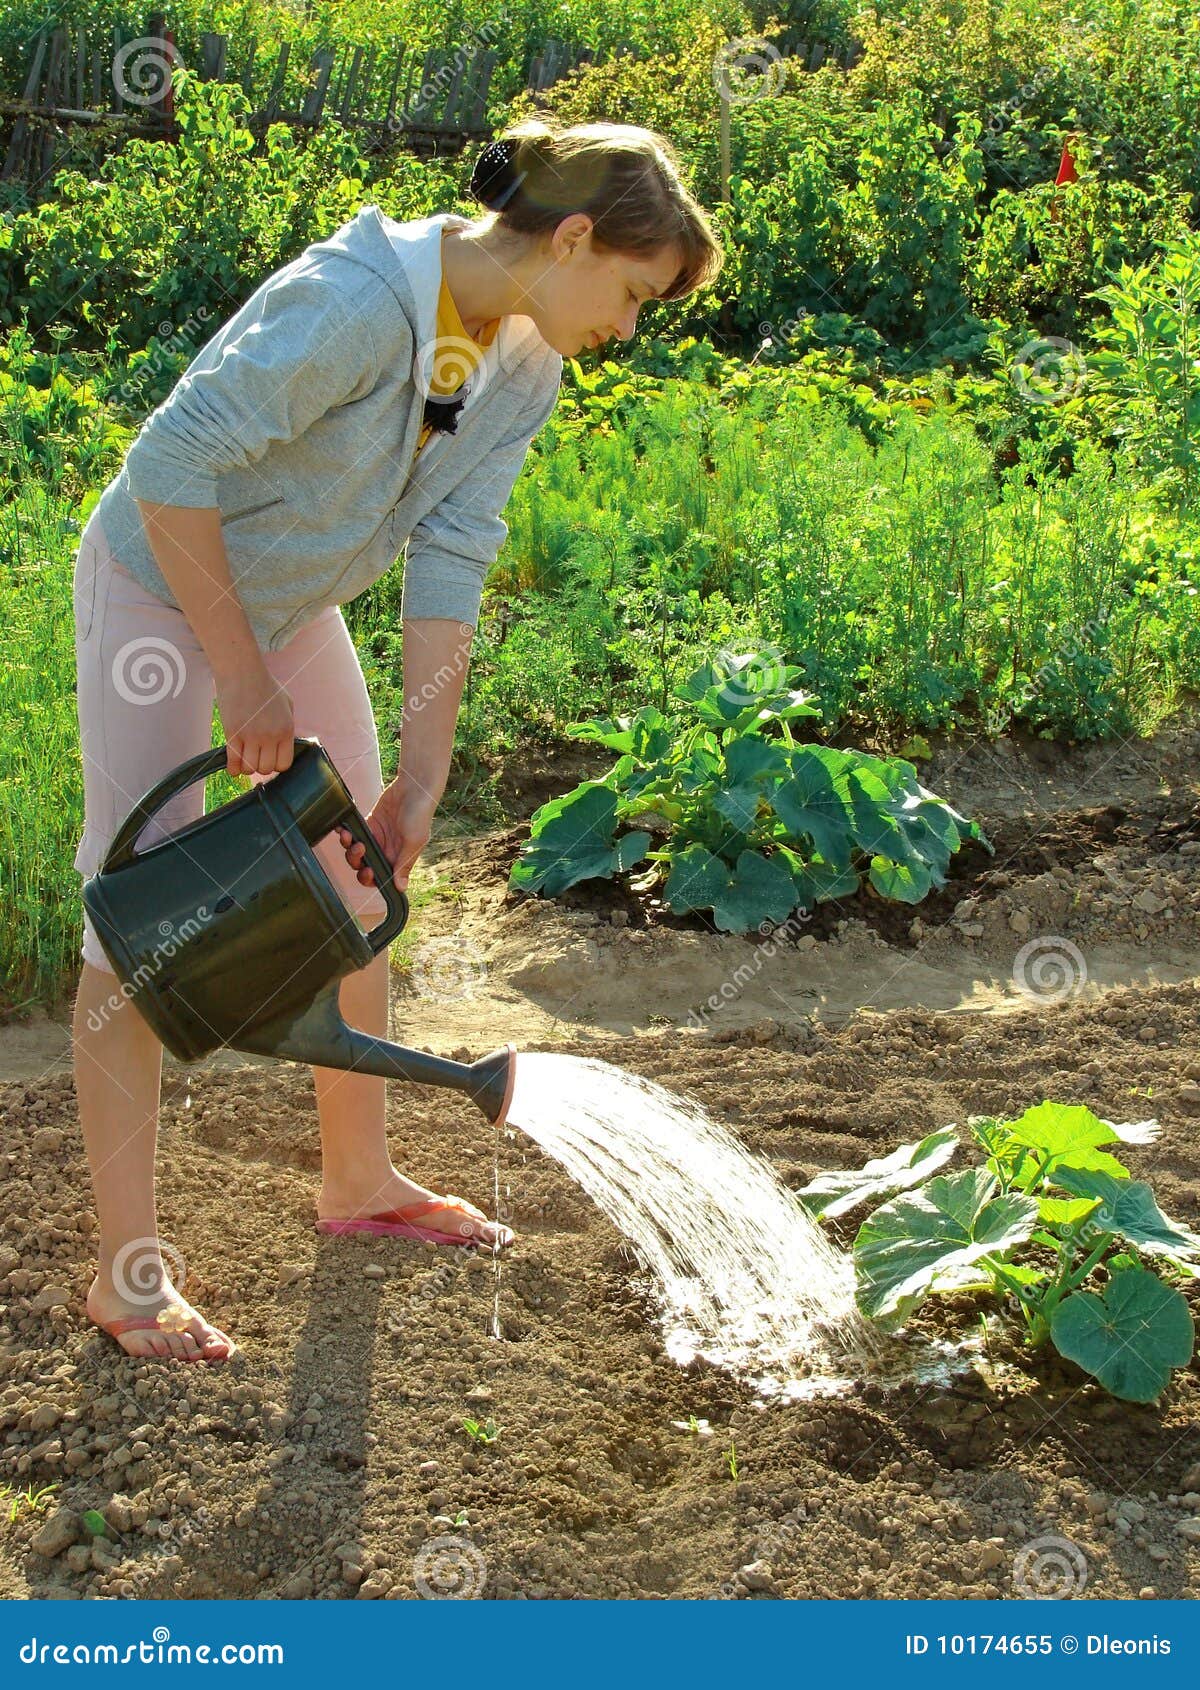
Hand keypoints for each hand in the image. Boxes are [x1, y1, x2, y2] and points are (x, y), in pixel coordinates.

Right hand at [215, 664, 293, 777]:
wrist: (242, 670)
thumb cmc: (265, 684)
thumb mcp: (287, 703)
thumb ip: (288, 724)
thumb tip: (285, 743)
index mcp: (286, 730)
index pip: (284, 764)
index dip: (276, 764)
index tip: (269, 758)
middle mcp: (270, 736)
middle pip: (265, 769)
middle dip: (260, 766)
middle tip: (254, 756)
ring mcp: (251, 735)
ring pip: (249, 768)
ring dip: (246, 767)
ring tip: (243, 757)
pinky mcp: (233, 733)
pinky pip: (233, 762)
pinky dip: (233, 769)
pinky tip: (233, 767)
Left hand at [336, 774, 438, 891]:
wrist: (414, 787)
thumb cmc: (420, 814)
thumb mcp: (414, 841)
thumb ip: (403, 864)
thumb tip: (400, 888)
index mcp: (397, 859)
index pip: (379, 877)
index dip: (369, 879)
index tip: (367, 871)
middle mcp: (386, 850)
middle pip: (363, 866)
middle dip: (356, 861)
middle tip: (358, 848)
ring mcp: (376, 837)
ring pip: (355, 851)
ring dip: (348, 847)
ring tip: (348, 836)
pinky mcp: (369, 823)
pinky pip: (353, 833)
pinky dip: (345, 833)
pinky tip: (342, 829)